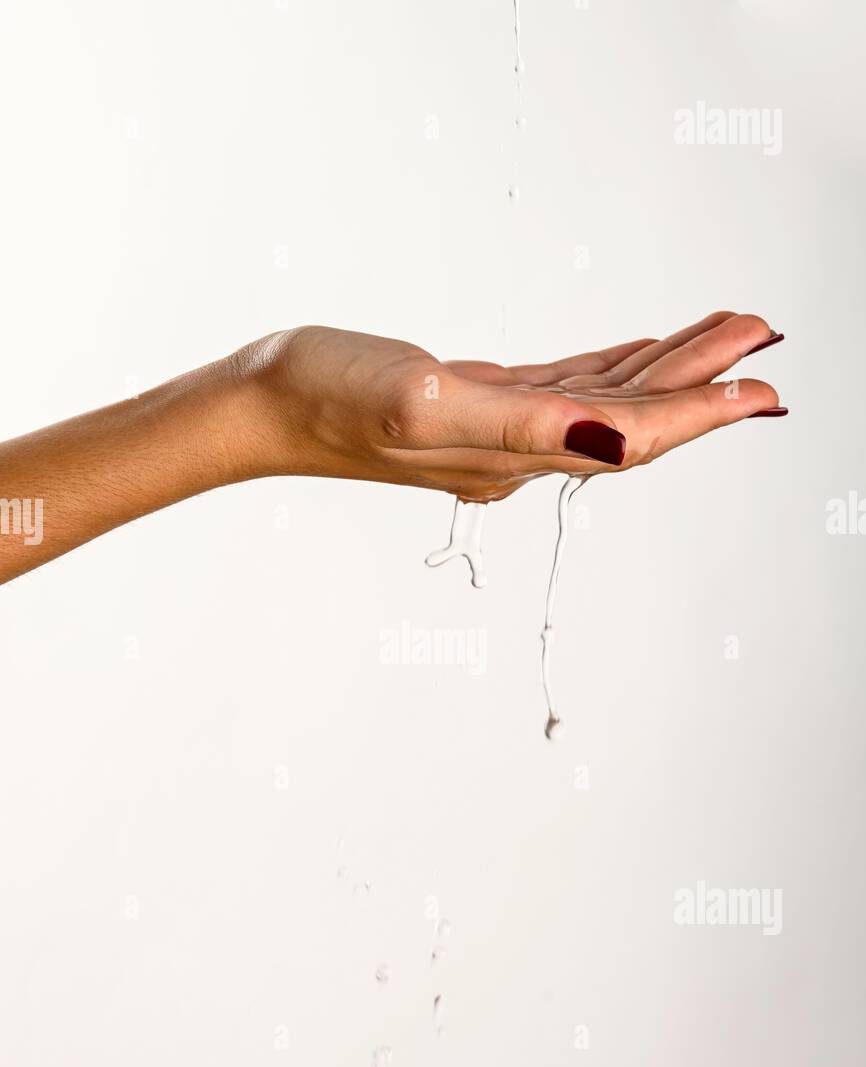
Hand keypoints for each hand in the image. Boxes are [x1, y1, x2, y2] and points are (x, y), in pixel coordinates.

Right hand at [240, 312, 785, 502]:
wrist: (265, 402)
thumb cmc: (331, 398)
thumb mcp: (426, 400)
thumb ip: (523, 422)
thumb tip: (611, 438)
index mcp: (515, 452)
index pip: (631, 438)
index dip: (701, 414)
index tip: (762, 388)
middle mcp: (517, 451)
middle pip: (632, 420)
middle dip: (700, 384)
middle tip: (760, 339)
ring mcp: (497, 431)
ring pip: (604, 403)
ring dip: (665, 372)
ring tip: (723, 334)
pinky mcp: (475, 405)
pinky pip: (564, 390)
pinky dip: (612, 370)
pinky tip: (640, 351)